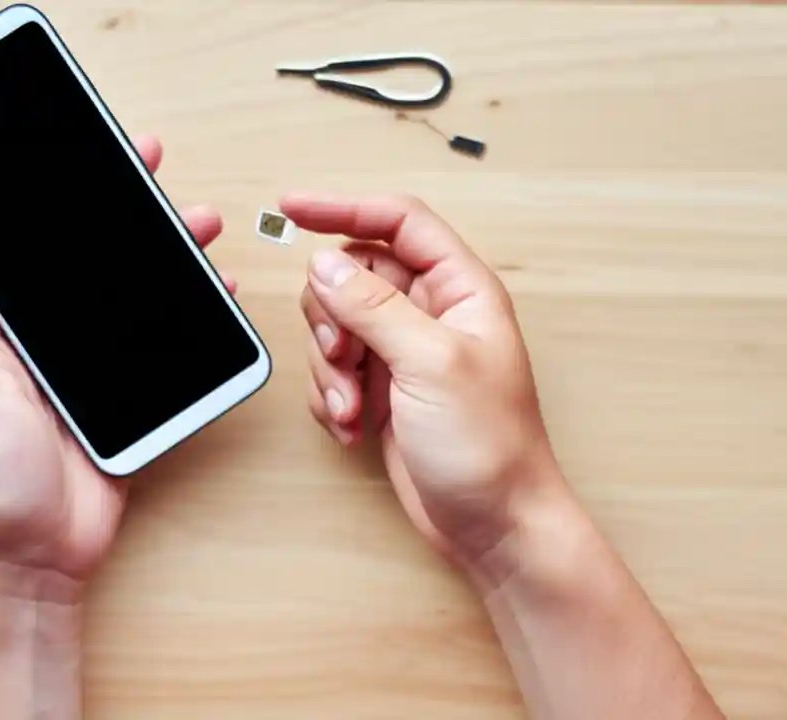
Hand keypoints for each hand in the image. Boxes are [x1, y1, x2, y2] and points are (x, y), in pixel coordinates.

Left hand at [0, 136, 233, 582]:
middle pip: (84, 258)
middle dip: (122, 210)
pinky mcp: (121, 394)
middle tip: (154, 169)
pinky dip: (188, 314)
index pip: (18, 246)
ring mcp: (83, 366)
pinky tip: (211, 290)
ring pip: (129, 292)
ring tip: (197, 223)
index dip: (45, 195)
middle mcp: (37, 339)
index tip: (80, 153)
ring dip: (164, 253)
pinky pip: (158, 342)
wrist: (34, 559)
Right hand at [287, 193, 560, 562]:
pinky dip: (330, 397)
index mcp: (460, 290)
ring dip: (328, 367)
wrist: (495, 525)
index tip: (291, 210)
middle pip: (352, 273)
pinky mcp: (384, 390)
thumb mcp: (430, 363)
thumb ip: (373, 305)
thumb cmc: (491, 448)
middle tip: (343, 356)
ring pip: (335, 325)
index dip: (344, 209)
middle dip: (331, 315)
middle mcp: (431, 314)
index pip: (397, 222)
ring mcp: (405, 353)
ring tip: (352, 406)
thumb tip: (325, 263)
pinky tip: (353, 427)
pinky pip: (333, 371)